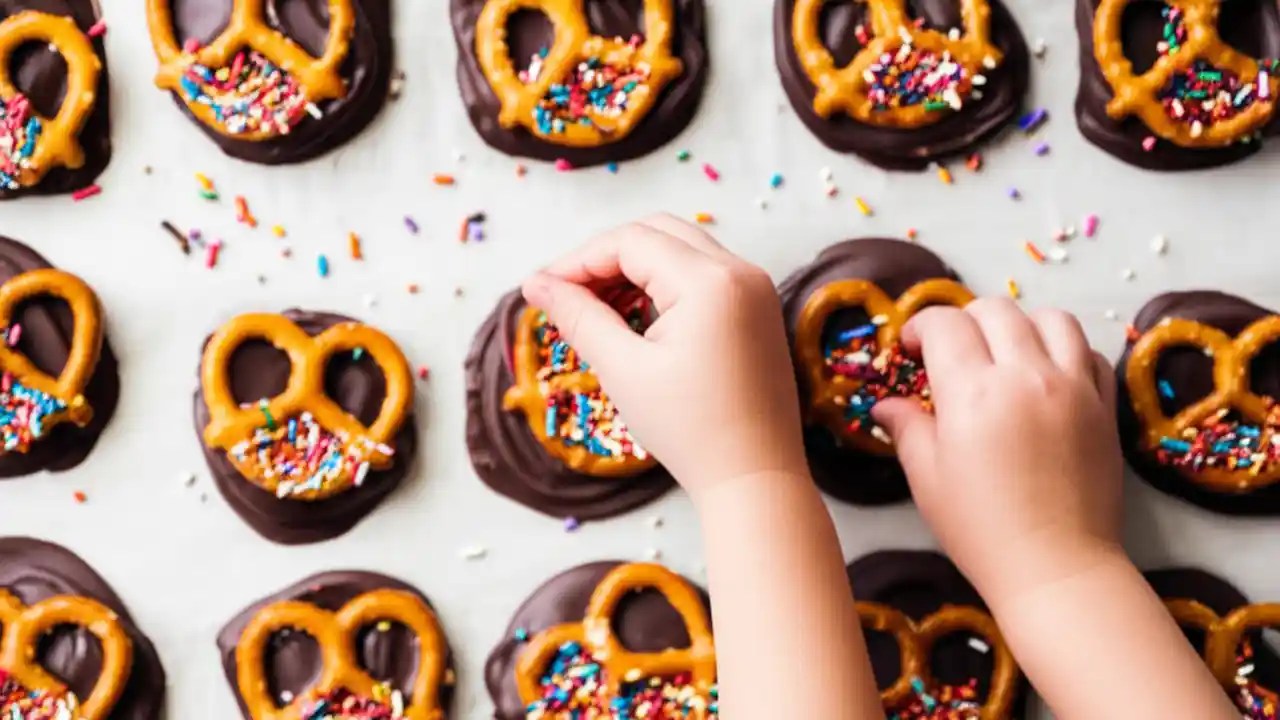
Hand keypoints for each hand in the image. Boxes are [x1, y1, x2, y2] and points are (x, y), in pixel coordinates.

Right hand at [522, 215, 808, 499]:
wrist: (755, 479)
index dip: (579, 260)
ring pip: (681, 251)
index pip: (631, 241)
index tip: (543, 290)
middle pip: (658, 233)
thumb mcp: (624, 370)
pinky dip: (664, 286)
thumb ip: (578, 317)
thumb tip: (536, 284)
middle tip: (568, 296)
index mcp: (711, 282)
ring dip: (635, 269)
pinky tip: (636, 320)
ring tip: (597, 312)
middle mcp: (740, 272)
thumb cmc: (691, 431)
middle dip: (606, 258)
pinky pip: (703, 276)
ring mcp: (755, 290)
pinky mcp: (758, 311)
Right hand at [872, 298, 1123, 605]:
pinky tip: (1047, 375)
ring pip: (1051, 319)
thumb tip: (885, 405)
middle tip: (951, 350)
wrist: (1056, 568)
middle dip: (965, 320)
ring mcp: (1072, 387)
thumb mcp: (926, 478)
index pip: (945, 325)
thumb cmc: (981, 529)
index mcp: (973, 392)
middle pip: (995, 310)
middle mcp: (1026, 376)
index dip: (921, 327)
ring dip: (1020, 324)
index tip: (911, 348)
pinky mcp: (1103, 407)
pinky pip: (1089, 353)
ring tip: (1004, 352)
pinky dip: (1065, 351)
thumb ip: (907, 429)